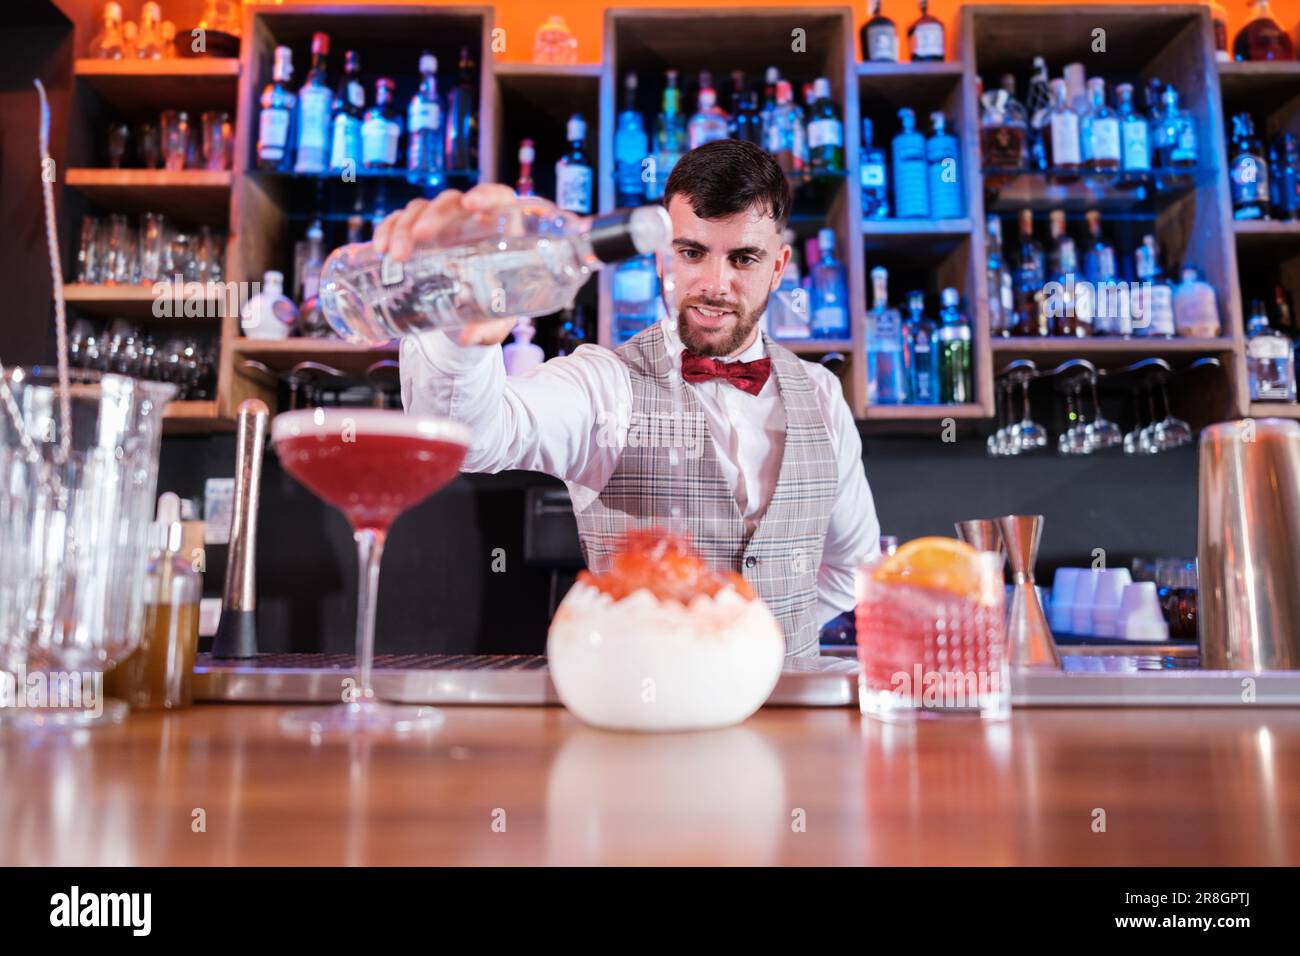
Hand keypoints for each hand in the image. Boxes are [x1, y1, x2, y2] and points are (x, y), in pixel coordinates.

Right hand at [372, 184, 521, 345]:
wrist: (467, 317)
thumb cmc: (491, 311)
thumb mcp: (494, 322)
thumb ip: (488, 328)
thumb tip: (467, 336)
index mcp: (499, 235)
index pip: (499, 199)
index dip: (487, 194)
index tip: (471, 204)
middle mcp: (469, 223)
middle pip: (451, 202)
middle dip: (433, 214)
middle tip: (420, 237)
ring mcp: (441, 226)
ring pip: (421, 209)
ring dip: (404, 226)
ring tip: (394, 255)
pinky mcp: (417, 233)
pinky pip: (400, 220)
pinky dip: (388, 228)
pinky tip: (380, 247)